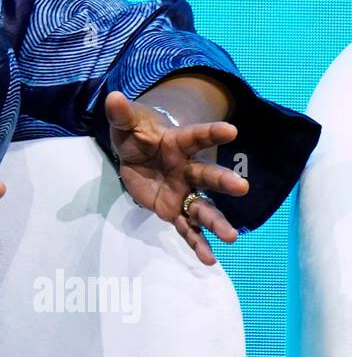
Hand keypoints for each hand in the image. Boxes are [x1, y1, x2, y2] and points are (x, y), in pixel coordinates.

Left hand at [104, 89, 249, 266]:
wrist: (136, 154)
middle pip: (207, 176)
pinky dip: (198, 244)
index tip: (231, 130)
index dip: (212, 133)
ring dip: (217, 222)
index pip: (196, 136)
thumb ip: (120, 113)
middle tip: (243, 187)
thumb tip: (112, 96)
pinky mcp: (174, 211)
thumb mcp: (125, 123)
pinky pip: (187, 230)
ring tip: (231, 237)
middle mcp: (187, 169)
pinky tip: (209, 259)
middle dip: (224, 181)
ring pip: (203, 208)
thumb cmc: (136, 135)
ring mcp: (183, 192)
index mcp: (178, 143)